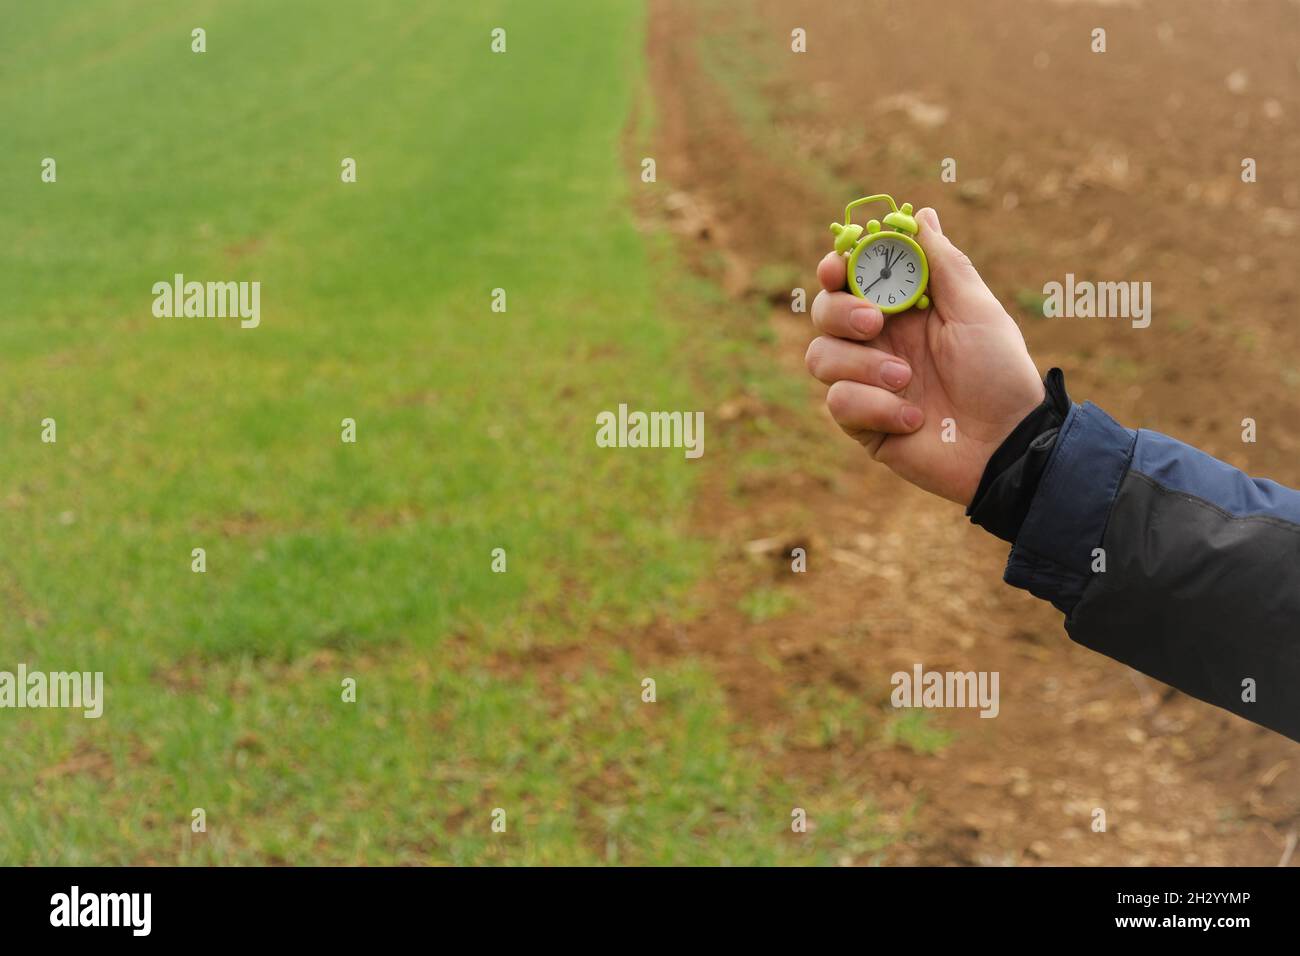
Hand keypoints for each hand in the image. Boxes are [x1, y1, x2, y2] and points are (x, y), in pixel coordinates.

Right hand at [805, 207, 1044, 505]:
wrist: (1006, 444)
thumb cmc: (999, 373)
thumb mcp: (976, 309)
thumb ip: (942, 262)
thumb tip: (918, 213)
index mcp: (902, 310)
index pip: (851, 278)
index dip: (836, 266)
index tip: (838, 266)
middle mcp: (877, 342)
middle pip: (823, 312)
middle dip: (840, 312)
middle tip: (875, 323)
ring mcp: (865, 382)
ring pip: (820, 357)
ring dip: (861, 365)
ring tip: (906, 379)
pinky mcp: (861, 422)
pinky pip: (838, 402)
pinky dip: (876, 406)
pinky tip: (914, 419)